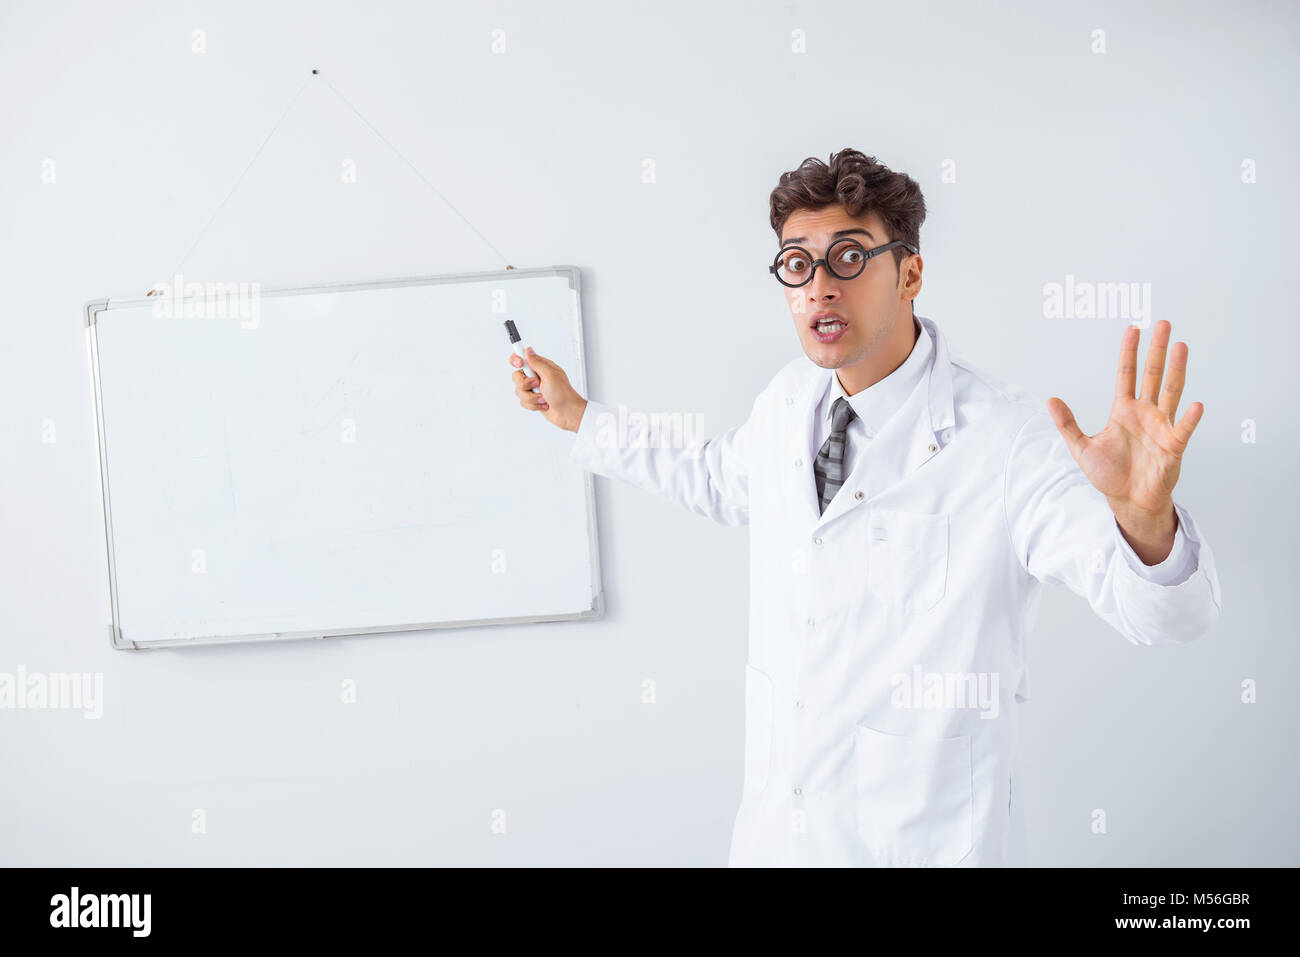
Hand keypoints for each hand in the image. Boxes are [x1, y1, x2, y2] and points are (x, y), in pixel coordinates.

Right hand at [509, 347, 587, 431]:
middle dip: (525, 384)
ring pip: (519, 391)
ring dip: (532, 397)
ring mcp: (534, 389)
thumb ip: (537, 363)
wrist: (567, 413)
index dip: (517, 359)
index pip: (523, 357)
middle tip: (537, 385)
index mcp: (541, 367)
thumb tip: (528, 351)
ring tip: (543, 397)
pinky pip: (523, 402)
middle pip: (517, 376)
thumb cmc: (563, 394)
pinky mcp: (533, 399)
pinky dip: (533, 405)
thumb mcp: (550, 375)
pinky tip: (543, 403)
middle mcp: (536, 376)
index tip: (520, 364)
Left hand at [1046, 320, 1203, 562]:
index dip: (1129, 352)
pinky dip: (1189, 418)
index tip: (1134, 328)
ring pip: (1171, 392)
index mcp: (1124, 411)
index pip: (1127, 374)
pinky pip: (1182, 430)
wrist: (1128, 501)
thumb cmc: (1109, 474)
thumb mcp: (1081, 448)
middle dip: (1157, 350)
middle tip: (1164, 324)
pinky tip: (1196, 405)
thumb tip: (1049, 400)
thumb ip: (1067, 423)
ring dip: (1176, 370)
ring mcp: (1161, 427)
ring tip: (1181, 346)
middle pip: (1152, 375)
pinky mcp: (1173, 446)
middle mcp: (1145, 413)